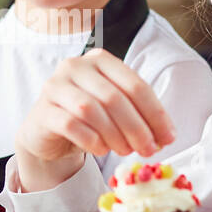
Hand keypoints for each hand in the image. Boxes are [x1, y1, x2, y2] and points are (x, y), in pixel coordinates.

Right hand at [14, 48, 174, 189]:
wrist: (47, 131)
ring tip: (125, 151)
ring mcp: (56, 86)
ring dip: (115, 135)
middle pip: (114, 97)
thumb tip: (165, 137)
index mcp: (100, 61)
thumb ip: (139, 116)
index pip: (134, 84)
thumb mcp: (116, 110)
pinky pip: (71, 125)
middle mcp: (76, 67)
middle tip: (148, 149)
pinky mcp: (43, 110)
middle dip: (137, 127)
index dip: (155, 113)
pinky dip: (91, 140)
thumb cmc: (87, 118)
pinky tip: (101, 149)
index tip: (168, 137)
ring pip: (91, 110)